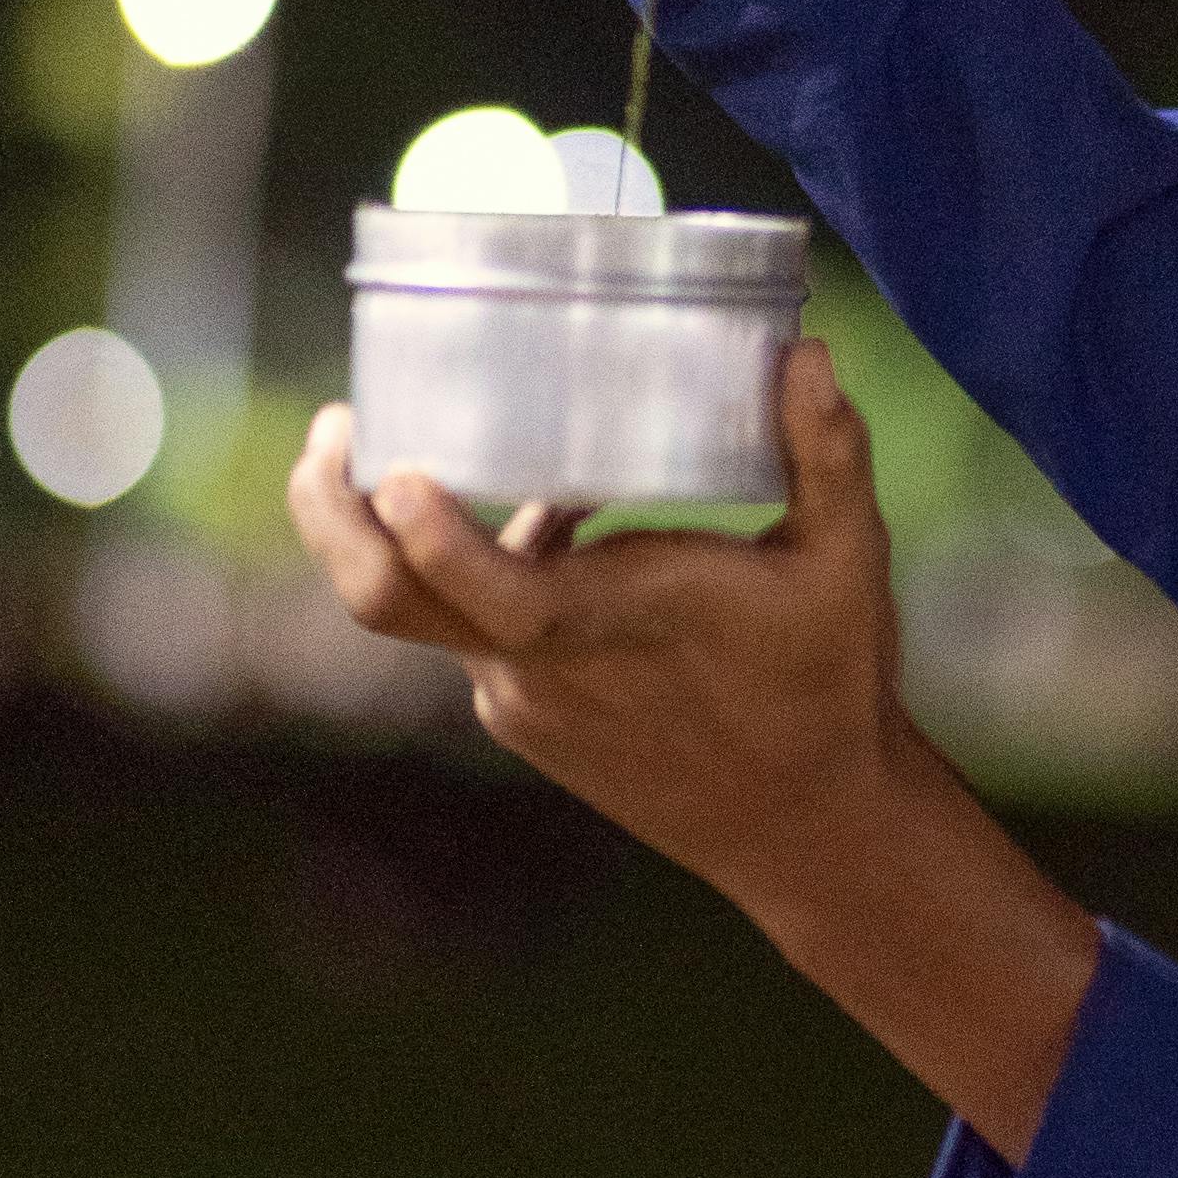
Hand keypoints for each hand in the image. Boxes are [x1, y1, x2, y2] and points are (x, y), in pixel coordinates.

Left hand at [291, 334, 902, 887]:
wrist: (807, 828)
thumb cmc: (828, 684)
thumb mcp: (845, 560)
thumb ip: (827, 451)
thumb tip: (806, 349)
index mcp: (612, 624)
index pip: (491, 594)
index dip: (429, 538)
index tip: (393, 472)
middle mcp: (542, 669)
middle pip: (385, 600)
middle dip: (331, 513)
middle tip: (335, 425)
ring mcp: (520, 701)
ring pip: (423, 610)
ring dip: (407, 531)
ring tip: (420, 447)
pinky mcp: (525, 720)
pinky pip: (473, 632)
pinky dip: (479, 571)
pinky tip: (546, 520)